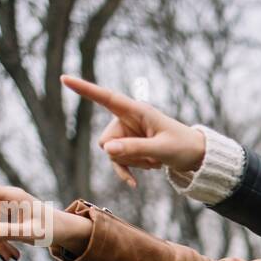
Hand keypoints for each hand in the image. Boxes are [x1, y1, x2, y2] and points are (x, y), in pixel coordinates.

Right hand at [0, 178, 92, 257]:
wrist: (63, 231)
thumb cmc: (51, 228)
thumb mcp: (32, 233)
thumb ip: (8, 231)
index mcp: (11, 196)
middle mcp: (3, 200)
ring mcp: (2, 210)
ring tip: (14, 258)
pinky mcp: (4, 220)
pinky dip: (1, 245)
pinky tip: (13, 257)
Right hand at [60, 75, 205, 187]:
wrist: (196, 156)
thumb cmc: (183, 146)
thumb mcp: (161, 149)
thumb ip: (135, 149)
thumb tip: (106, 149)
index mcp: (137, 111)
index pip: (106, 97)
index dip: (85, 89)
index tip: (64, 78)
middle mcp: (129, 120)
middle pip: (106, 140)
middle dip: (123, 154)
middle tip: (151, 159)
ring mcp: (128, 135)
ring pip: (112, 154)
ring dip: (131, 163)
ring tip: (155, 162)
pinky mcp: (130, 147)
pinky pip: (117, 162)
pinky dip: (127, 172)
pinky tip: (135, 183)